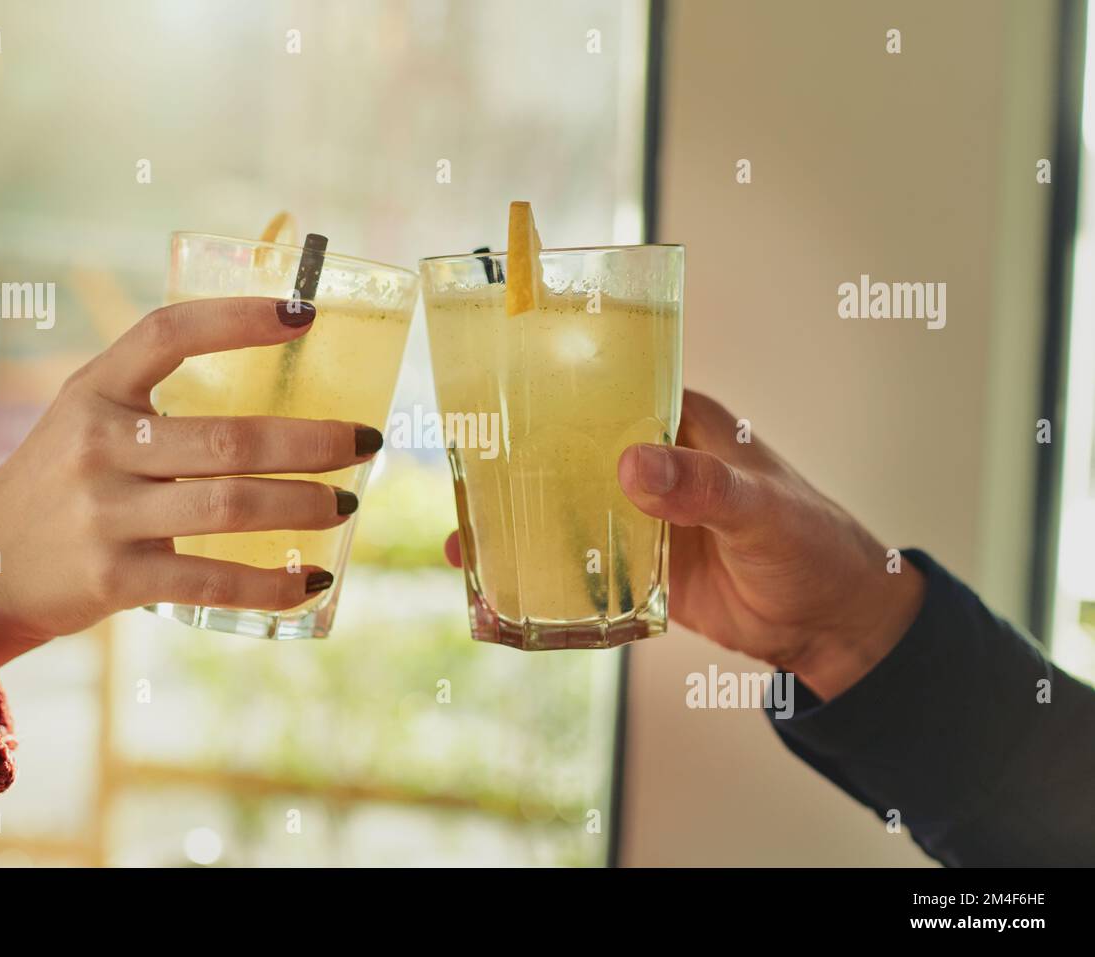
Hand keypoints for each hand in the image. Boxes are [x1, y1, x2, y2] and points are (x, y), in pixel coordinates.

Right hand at [0, 297, 381, 683]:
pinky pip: (211, 578)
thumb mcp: (85, 421)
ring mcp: (104, 513)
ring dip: (304, 505)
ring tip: (347, 503)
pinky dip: (270, 583)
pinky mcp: (114, 577)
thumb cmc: (58, 486)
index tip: (304, 314)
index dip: (239, 318)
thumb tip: (274, 395)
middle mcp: (98, 444)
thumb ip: (153, 402)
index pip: (169, 333)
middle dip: (312, 440)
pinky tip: (311, 578)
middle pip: (229, 437)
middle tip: (366, 441)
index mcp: (94, 390)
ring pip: (230, 504)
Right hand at [444, 390, 924, 700]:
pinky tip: (503, 585)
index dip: (552, 391)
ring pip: (566, 509)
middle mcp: (652, 462)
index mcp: (680, 423)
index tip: (493, 392)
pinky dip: (544, 573)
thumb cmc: (814, 545)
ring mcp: (639, 516)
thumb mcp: (760, 511)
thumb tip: (631, 465)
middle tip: (460, 471)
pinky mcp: (636, 566)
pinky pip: (579, 564)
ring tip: (462, 537)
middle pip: (570, 452)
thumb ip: (701, 487)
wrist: (832, 625)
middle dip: (517, 461)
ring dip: (522, 522)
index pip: (606, 391)